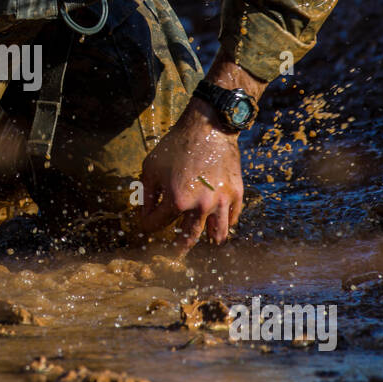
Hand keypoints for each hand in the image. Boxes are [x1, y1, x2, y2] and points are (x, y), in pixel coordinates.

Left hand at [138, 97, 243, 251]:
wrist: (209, 127)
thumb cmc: (176, 146)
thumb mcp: (151, 167)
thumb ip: (146, 194)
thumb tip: (147, 214)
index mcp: (176, 200)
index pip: (157, 225)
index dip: (148, 226)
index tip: (146, 225)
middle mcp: (200, 206)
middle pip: (188, 238)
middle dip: (178, 247)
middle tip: (175, 254)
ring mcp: (220, 202)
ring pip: (216, 235)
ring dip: (208, 240)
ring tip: (205, 243)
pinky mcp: (236, 194)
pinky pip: (231, 219)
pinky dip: (224, 224)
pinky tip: (218, 224)